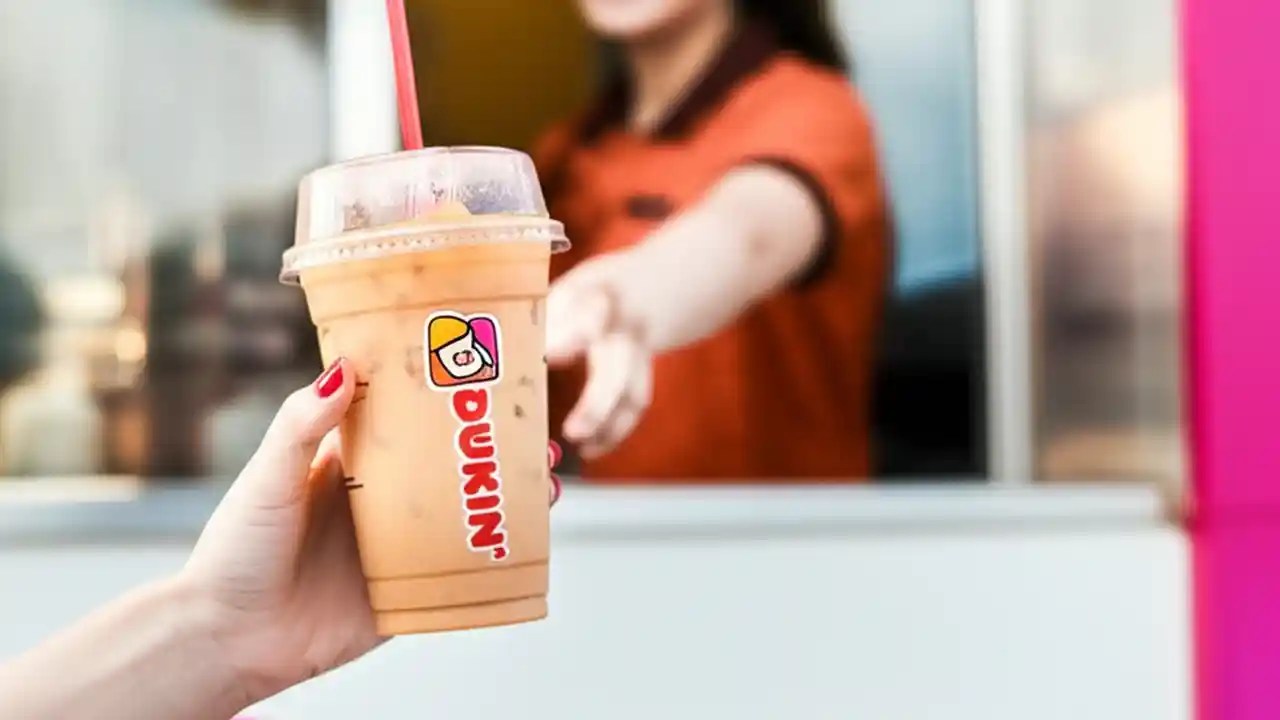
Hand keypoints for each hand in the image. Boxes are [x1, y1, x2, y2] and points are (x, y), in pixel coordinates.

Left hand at [183, 359, 566, 701]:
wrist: (228, 638)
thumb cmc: (235, 552)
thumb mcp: (268, 477)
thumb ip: (301, 425)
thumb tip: (345, 369)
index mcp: (350, 464)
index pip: (409, 420)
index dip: (450, 399)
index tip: (489, 375)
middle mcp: (380, 502)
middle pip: (452, 466)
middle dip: (499, 450)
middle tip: (540, 435)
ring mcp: (397, 548)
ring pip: (467, 516)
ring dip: (510, 500)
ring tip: (549, 484)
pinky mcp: (406, 593)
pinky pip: (460, 573)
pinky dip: (496, 556)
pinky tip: (528, 541)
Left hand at [547, 255, 653, 458]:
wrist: (654, 287)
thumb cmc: (591, 292)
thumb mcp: (566, 286)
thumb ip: (539, 315)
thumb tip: (491, 352)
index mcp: (597, 297)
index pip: (589, 313)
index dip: (572, 337)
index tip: (548, 359)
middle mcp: (623, 328)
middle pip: (619, 366)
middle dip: (597, 403)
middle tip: (573, 431)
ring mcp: (639, 355)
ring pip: (633, 393)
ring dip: (607, 425)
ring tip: (579, 446)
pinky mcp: (642, 375)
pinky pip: (634, 408)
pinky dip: (613, 433)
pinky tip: (589, 449)